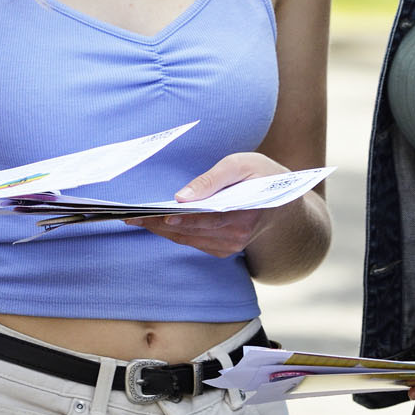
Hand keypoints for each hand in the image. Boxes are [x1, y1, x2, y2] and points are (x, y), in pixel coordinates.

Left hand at [131, 152, 291, 257]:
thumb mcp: (242, 164)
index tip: (153, 215)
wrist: (285, 204)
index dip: (178, 219)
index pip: (206, 219)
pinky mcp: (223, 249)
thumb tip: (182, 196)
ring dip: (161, 230)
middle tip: (130, 217)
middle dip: (158, 224)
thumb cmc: (263, 176)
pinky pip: (192, 242)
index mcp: (245, 213)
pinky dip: (173, 233)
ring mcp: (230, 246)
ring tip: (135, 219)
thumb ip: (213, 178)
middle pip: (190, 232)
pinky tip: (154, 223)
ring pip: (188, 239)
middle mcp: (237, 236)